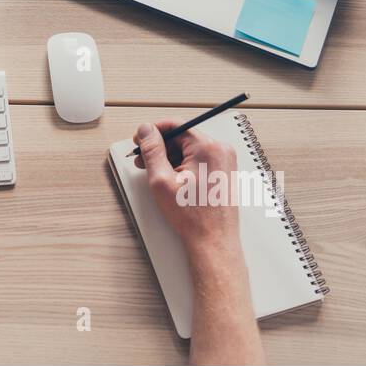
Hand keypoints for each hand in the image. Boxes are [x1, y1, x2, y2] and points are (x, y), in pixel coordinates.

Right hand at [134, 120, 241, 260]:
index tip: (140, 140)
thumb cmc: (192, 216)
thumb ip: (152, 150)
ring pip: (190, 149)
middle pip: (182, 137)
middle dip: (160, 147)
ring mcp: (225, 161)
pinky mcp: (224, 171)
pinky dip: (183, 165)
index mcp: (207, 147)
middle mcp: (220, 150)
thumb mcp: (162, 180)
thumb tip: (146, 130)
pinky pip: (199, 159)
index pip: (176, 125)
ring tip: (157, 174)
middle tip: (143, 161)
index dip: (153, 131)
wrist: (213, 240)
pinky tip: (172, 179)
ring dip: (170, 157)